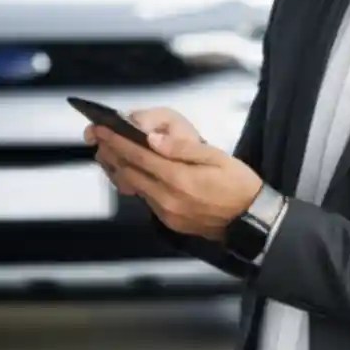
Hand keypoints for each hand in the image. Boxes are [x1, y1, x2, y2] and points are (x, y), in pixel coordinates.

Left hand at [87, 110, 262, 241]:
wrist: (251, 220)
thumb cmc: (237, 183)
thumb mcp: (216, 157)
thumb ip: (182, 148)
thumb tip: (152, 138)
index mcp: (178, 178)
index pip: (138, 155)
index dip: (117, 140)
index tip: (101, 128)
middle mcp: (167, 198)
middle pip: (129, 171)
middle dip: (111, 152)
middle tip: (98, 137)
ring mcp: (166, 212)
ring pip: (133, 186)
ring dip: (119, 168)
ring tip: (109, 151)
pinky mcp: (168, 221)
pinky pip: (145, 198)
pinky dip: (135, 182)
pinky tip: (132, 171)